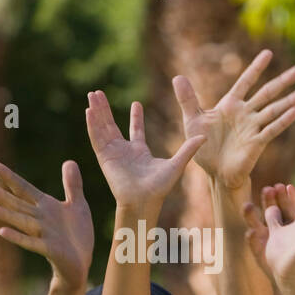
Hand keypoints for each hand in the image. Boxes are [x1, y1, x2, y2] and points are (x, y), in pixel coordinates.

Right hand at [0, 160, 92, 287]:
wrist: (82, 260)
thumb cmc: (77, 234)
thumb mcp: (78, 206)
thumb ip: (72, 185)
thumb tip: (69, 161)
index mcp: (46, 206)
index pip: (25, 189)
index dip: (11, 177)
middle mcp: (41, 219)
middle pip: (19, 205)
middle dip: (3, 197)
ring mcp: (43, 234)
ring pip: (22, 222)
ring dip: (7, 216)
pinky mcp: (49, 249)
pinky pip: (32, 243)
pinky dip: (18, 237)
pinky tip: (2, 231)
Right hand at [85, 91, 204, 213]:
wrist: (144, 200)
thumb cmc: (160, 187)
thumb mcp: (176, 164)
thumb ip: (188, 150)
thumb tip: (204, 137)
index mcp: (140, 152)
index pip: (136, 130)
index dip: (136, 117)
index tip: (136, 103)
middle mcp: (124, 151)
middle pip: (112, 125)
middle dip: (106, 109)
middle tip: (101, 94)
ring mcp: (113, 153)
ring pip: (102, 127)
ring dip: (97, 111)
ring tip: (93, 95)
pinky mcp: (104, 157)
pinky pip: (96, 137)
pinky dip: (92, 124)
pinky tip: (89, 111)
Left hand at [174, 50, 294, 192]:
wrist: (215, 173)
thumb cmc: (204, 147)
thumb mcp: (193, 120)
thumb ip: (187, 99)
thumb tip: (177, 77)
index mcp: (230, 105)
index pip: (246, 82)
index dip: (257, 68)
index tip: (269, 54)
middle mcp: (246, 114)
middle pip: (267, 93)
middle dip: (283, 81)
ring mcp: (253, 128)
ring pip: (275, 110)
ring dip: (290, 100)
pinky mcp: (257, 143)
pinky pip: (272, 129)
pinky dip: (283, 121)